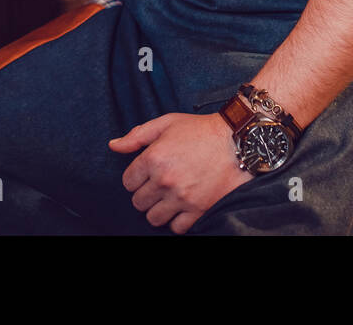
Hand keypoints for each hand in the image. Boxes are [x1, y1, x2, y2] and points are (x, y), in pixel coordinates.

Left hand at [108, 112, 252, 233]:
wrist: (239, 141)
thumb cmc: (202, 130)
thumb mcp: (167, 123)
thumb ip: (137, 135)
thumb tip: (113, 146)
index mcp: (153, 158)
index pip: (128, 182)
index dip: (136, 178)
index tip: (147, 174)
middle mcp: (164, 180)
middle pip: (138, 202)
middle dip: (145, 195)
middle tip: (158, 186)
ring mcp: (181, 197)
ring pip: (154, 218)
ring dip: (159, 210)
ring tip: (169, 198)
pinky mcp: (198, 209)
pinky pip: (177, 228)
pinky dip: (177, 221)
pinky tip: (182, 208)